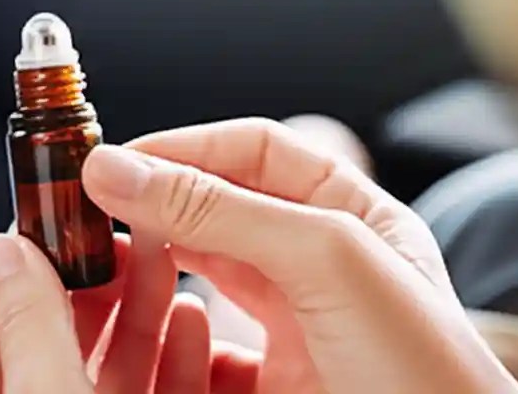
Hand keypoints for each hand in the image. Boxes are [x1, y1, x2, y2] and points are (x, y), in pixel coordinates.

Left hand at [0, 233, 260, 393]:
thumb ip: (28, 327)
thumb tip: (1, 248)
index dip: (22, 261)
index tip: (58, 212)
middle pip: (59, 338)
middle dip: (99, 277)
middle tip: (130, 223)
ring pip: (114, 364)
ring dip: (143, 309)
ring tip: (168, 253)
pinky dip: (178, 357)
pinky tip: (198, 316)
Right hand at [80, 118, 517, 393]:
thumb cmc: (424, 373)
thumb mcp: (324, 262)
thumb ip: (219, 208)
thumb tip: (114, 168)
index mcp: (353, 215)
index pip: (254, 150)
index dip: (185, 147)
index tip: (115, 161)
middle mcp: (322, 264)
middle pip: (219, 207)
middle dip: (156, 201)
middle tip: (92, 205)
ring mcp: (296, 325)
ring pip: (203, 274)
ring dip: (152, 264)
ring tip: (107, 259)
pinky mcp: (271, 382)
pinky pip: (201, 348)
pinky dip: (167, 335)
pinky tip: (150, 328)